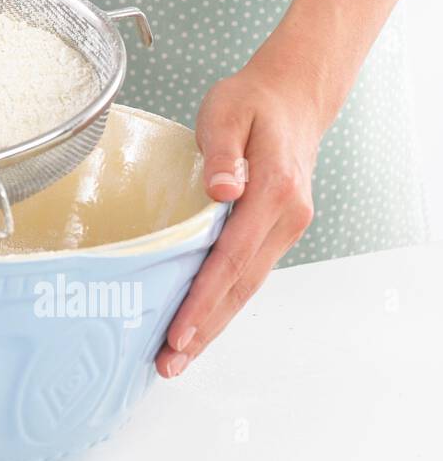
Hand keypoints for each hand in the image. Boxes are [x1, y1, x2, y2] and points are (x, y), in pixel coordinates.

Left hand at [157, 59, 321, 377]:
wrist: (291, 97)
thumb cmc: (251, 102)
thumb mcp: (228, 112)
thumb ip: (222, 152)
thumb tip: (222, 190)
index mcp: (275, 192)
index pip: (231, 258)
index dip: (203, 299)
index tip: (177, 331)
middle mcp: (286, 219)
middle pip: (240, 286)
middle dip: (204, 328)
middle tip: (169, 363)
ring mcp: (285, 228)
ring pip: (246, 287)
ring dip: (213, 324)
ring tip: (178, 358)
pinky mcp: (275, 230)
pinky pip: (246, 273)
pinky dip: (222, 302)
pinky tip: (199, 323)